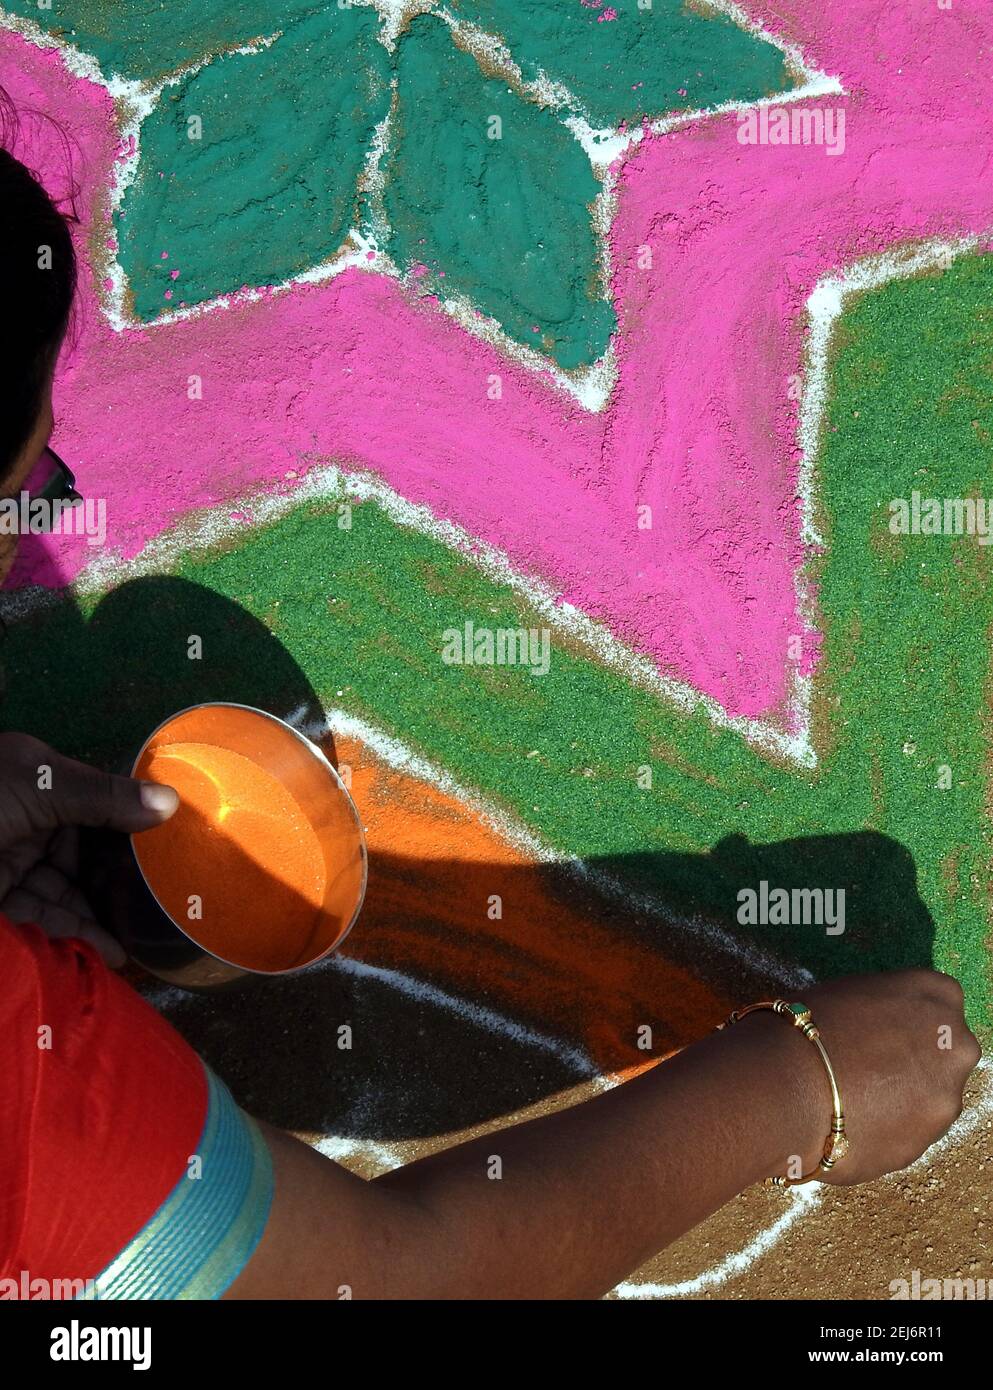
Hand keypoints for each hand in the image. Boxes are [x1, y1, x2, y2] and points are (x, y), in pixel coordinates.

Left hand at [0, 731, 176, 965]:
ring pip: (64, 891)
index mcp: (34, 781)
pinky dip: (72, 934)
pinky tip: (103, 951)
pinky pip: (41, 918)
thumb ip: (103, 796)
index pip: (94, 804)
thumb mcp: (39, 785)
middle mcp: (24, 820)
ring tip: (133, 946)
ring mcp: (8, 862)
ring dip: (96, 918)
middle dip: (115, 882)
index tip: (168, 852)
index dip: (129, 828)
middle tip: (157, 909)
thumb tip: (170, 801)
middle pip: (81, 853)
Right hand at [771, 970, 981, 1184]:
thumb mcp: (849, 994)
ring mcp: (948, 1094)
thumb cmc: (807, 1025)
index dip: (908, 1017)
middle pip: (945, 1050)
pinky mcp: (930, 1139)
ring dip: (906, 1096)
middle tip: (870, 1066)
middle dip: (917, 1059)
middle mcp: (955, 1042)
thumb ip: (881, 1011)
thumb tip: (878, 1029)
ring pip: (933, 1094)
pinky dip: (892, 1127)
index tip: (882, 1027)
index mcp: (935, 993)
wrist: (789, 1086)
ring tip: (855, 1100)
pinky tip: (854, 1122)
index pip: (939, 1000)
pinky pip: (913, 1130)